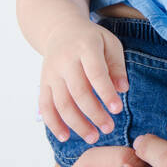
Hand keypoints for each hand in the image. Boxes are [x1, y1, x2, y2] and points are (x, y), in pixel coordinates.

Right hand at [38, 19, 127, 143]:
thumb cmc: (91, 39)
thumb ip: (117, 65)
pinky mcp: (43, 83)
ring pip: (61, 103)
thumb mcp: (109, 43)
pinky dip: (54, 123)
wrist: (60, 30)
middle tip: (108, 128)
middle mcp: (65, 60)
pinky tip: (65, 136)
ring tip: (93, 137)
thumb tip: (123, 89)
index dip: (106, 93)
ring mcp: (51, 73)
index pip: (96, 73)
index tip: (117, 110)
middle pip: (78, 92)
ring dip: (76, 123)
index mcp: (85, 46)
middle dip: (94, 113)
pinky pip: (45, 106)